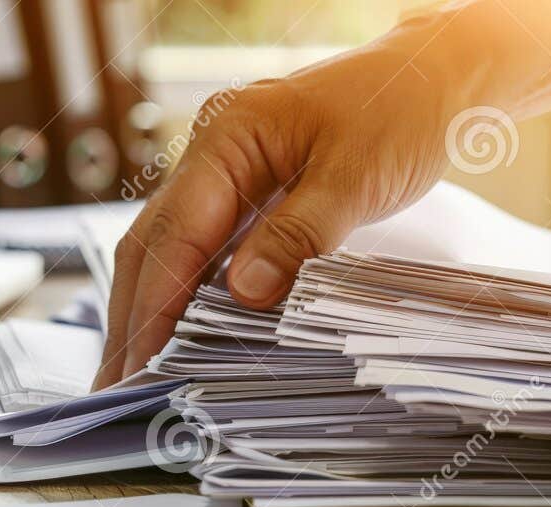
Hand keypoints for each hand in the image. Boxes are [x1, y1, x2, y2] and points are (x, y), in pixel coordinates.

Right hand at [95, 0, 550, 387]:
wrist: (434, 77)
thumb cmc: (400, 111)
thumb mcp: (355, 178)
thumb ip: (297, 235)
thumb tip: (243, 293)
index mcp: (228, 136)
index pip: (174, 232)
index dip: (153, 304)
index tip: (138, 363)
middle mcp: (213, 150)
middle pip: (152, 241)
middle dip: (132, 315)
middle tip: (116, 386)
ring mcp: (227, 168)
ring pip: (171, 245)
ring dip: (152, 306)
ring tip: (138, 371)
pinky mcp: (250, 187)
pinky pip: (206, 243)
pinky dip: (189, 289)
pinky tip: (186, 329)